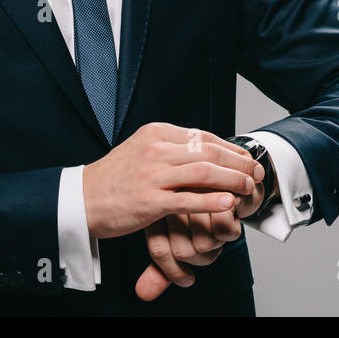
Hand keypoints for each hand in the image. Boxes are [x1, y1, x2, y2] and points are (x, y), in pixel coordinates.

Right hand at [82, 122, 263, 239]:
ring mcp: (153, 175)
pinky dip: (212, 201)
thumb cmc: (114, 179)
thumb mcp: (141, 150)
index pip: (204, 136)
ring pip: (204, 172)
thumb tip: (203, 149)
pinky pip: (188, 200)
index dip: (231, 148)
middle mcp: (156, 149)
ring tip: (250, 189)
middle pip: (209, 151)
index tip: (248, 158)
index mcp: (157, 133)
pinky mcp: (150, 201)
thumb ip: (170, 148)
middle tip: (257, 173)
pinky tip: (229, 204)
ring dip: (233, 180)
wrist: (81, 200)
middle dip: (239, 163)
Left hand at [135, 167, 275, 300]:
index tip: (187, 278)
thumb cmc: (203, 211)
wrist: (234, 179)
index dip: (174, 270)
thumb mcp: (177, 241)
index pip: (160, 250)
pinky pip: (223, 231)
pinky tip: (230, 218)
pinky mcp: (221, 191)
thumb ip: (161, 268)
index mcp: (157, 206)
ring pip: (204, 244)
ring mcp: (196, 192)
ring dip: (216, 245)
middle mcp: (172, 197)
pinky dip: (229, 230)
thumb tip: (143, 293)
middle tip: (207, 244)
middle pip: (183, 251)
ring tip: (217, 230)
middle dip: (201, 257)